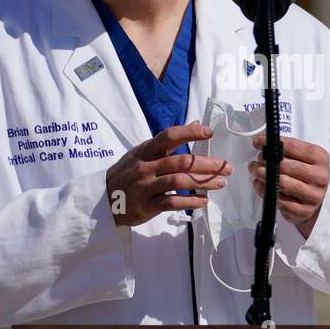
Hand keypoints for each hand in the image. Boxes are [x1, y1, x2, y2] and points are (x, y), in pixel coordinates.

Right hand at [105, 121, 232, 226]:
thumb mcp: (142, 152)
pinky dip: (190, 202)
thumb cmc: (127, 173)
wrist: (102, 199)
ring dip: (204, 183)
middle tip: (227, 167)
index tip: (209, 132)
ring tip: (220, 183)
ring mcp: (146, 187)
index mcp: (146, 150)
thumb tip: (195, 122)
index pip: (169, 136)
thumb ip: (168, 141)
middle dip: (208, 164)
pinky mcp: (146, 206)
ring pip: (180, 182)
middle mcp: (146, 167)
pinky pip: (172, 203)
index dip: (190, 132)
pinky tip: (203, 201)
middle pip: (181, 162)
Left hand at [249, 134, 329, 238]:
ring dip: (263, 176)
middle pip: (285, 166)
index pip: (293, 146)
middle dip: (265, 162)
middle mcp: (319, 176)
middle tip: (257, 161)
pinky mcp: (304, 211)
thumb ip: (287, 149)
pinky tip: (261, 185)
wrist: (321, 200)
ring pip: (281, 183)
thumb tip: (263, 141)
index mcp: (320, 158)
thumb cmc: (308, 175)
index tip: (258, 142)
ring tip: (256, 172)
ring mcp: (313, 195)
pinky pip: (279, 201)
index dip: (272, 143)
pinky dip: (265, 191)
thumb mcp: (305, 157)